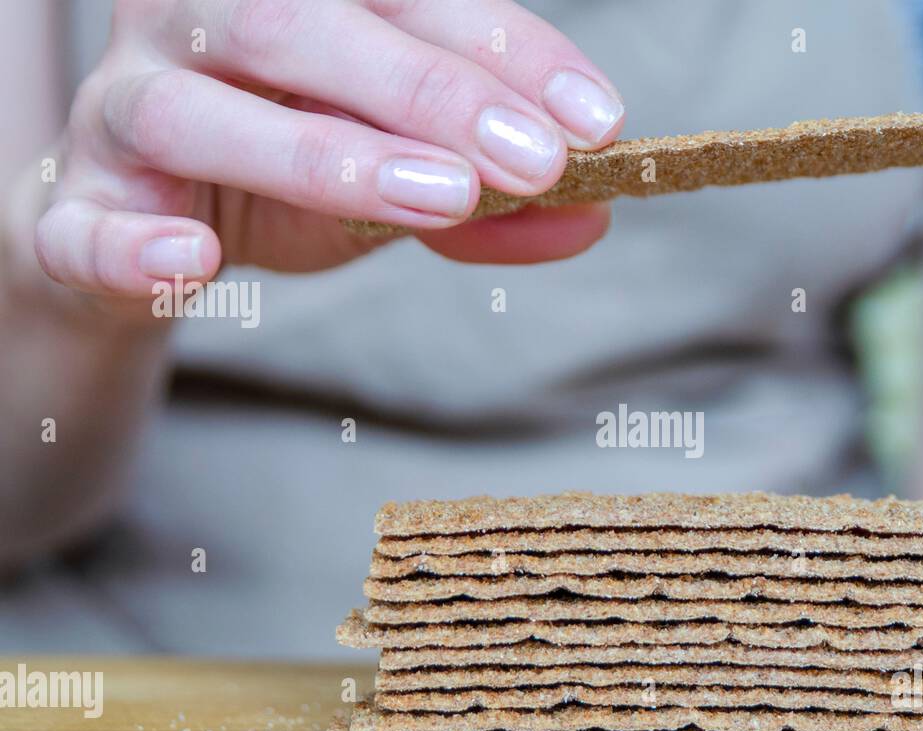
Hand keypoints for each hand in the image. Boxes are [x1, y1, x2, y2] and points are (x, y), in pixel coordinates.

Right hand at [33, 0, 623, 307]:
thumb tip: (589, 215)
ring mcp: (123, 110)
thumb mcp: (403, 178)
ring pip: (197, 112)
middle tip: (535, 159)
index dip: (502, 47)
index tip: (596, 119)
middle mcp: (194, 23)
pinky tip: (196, 265)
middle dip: (430, 91)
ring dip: (322, 157)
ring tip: (438, 197)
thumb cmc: (291, 176)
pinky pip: (82, 227)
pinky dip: (131, 249)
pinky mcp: (77, 209)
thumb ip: (490, 198)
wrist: (159, 232)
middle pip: (301, 24)